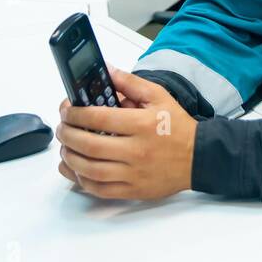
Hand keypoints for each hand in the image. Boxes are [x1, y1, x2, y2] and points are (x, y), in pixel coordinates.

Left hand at [55, 69, 195, 199]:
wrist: (199, 158)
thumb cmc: (177, 127)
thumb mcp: (158, 96)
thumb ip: (129, 83)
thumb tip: (106, 70)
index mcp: (141, 124)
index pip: (98, 119)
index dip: (75, 113)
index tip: (66, 109)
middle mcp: (136, 150)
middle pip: (90, 145)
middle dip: (68, 135)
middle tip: (62, 127)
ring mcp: (133, 173)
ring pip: (90, 170)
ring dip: (70, 158)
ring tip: (65, 147)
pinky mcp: (133, 190)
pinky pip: (100, 189)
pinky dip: (81, 180)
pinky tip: (75, 169)